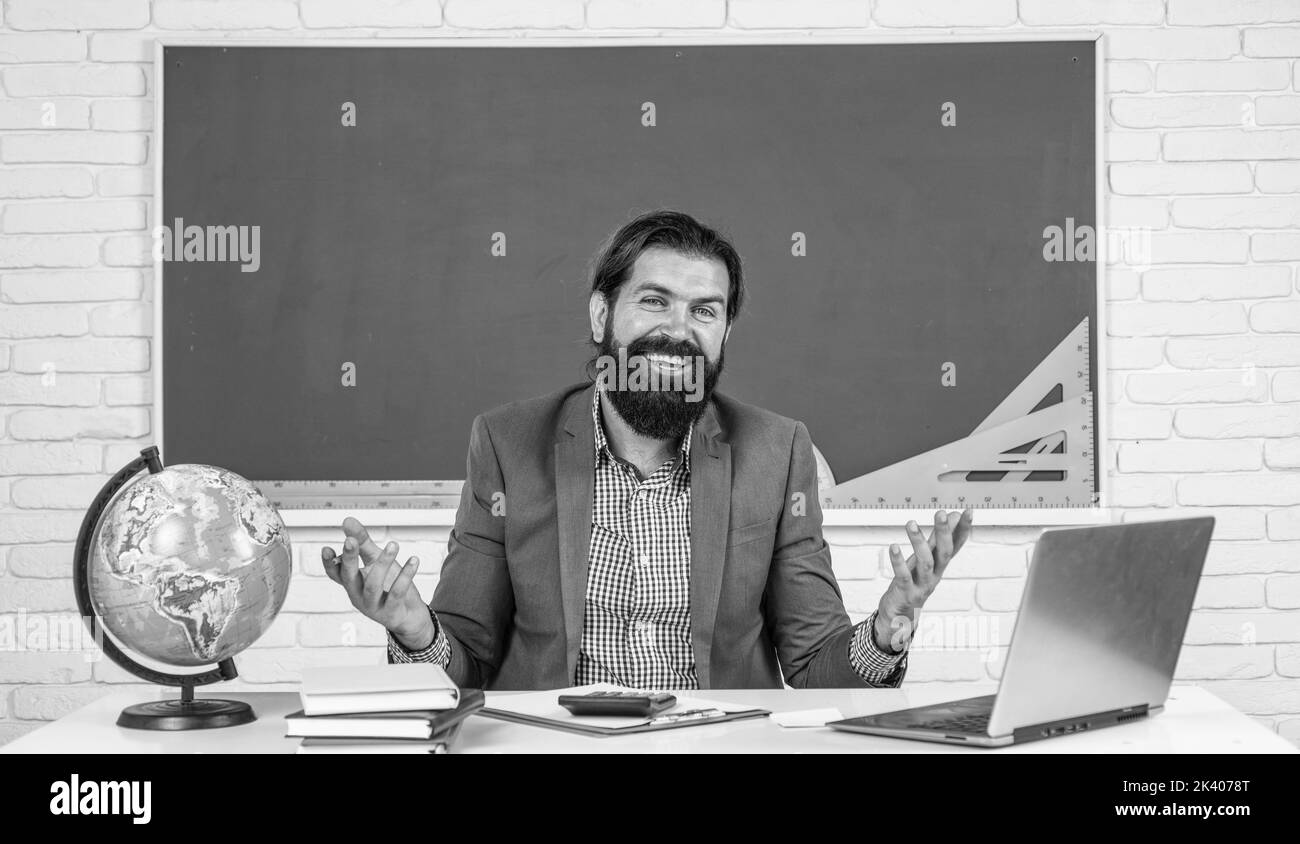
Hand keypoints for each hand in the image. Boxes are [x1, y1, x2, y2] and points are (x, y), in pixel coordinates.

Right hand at [321, 516, 433, 648]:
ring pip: (372, 585)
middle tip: (350, 540)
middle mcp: (358, 596)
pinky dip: (405, 576)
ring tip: (393, 544)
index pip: (335, 574)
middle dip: (349, 559)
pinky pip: (397, 593)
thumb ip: (362, 542)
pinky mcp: (391, 612)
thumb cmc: (389, 585)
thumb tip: (347, 520)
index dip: (329, 563)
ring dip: (382, 563)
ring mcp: (373, 606)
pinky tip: (414, 560)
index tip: (326, 548)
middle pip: (349, 578)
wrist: (409, 616)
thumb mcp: (375, 561)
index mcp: (352, 584)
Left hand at [874, 508, 973, 652]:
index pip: (956, 545)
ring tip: (911, 523)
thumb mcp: (928, 558)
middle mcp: (935, 574)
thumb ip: (939, 539)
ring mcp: (922, 585)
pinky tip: (893, 547)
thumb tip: (952, 515)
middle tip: (941, 513)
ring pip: (925, 563)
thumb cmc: (914, 580)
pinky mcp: (906, 592)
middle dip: (944, 533)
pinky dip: (899, 562)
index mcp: (941, 565)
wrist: (900, 613)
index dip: (963, 529)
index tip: (969, 511)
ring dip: (918, 543)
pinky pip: (904, 576)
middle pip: (944, 553)